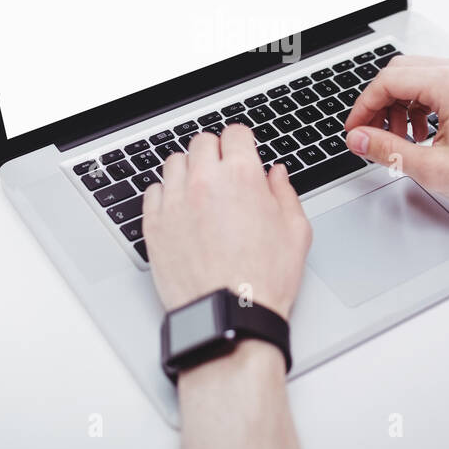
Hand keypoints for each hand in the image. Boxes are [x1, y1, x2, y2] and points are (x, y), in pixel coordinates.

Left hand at [143, 125, 311, 318]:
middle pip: (202, 142)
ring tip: (201, 190)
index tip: (242, 152)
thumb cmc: (264, 280)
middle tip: (224, 172)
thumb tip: (276, 174)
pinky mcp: (154, 225)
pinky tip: (181, 208)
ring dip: (189, 169)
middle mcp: (204, 182)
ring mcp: (175, 202)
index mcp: (241, 177)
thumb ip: (285, 193)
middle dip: (215, 152)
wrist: (231, 316)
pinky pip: (153, 191)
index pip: (234, 133)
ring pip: (174, 162)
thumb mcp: (295, 232)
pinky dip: (166, 194)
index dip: (241, 142)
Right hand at [344, 57, 448, 210]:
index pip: (387, 81)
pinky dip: (419, 105)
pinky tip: (421, 134)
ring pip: (416, 77)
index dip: (363, 108)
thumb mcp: (434, 168)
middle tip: (370, 134)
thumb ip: (388, 150)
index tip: (355, 131)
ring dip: (398, 104)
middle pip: (399, 73)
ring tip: (399, 138)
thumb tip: (358, 139)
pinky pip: (435, 84)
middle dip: (379, 104)